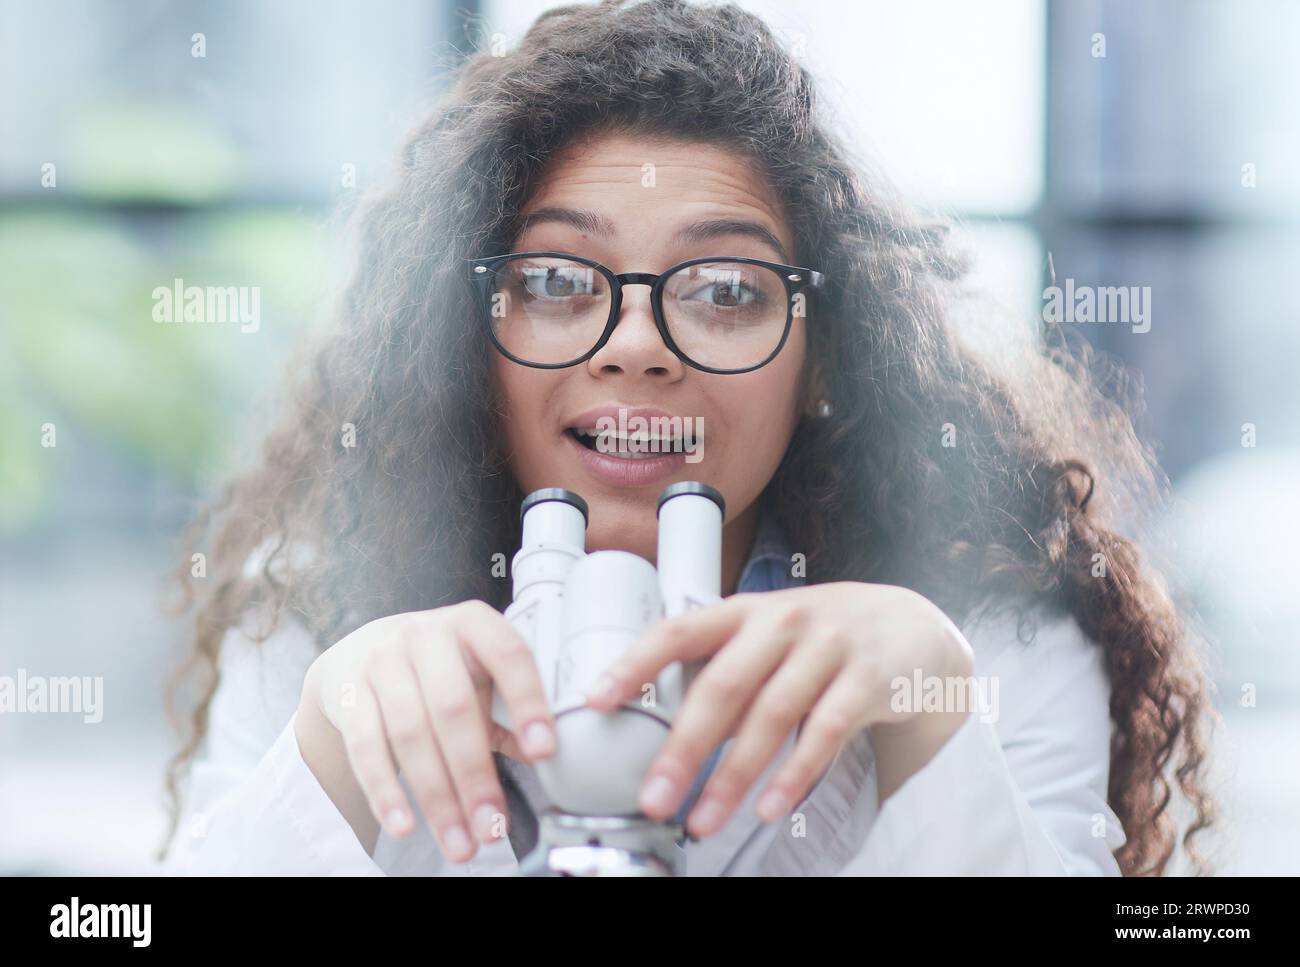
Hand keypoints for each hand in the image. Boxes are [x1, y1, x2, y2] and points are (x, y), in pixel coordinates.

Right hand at [301, 600, 555, 862]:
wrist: (359, 654)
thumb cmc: (438, 670)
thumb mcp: (480, 676)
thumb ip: (511, 713)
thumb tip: (546, 758)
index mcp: (474, 624)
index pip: (508, 655)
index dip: (528, 702)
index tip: (545, 751)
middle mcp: (426, 634)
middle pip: (453, 708)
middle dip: (475, 775)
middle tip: (493, 827)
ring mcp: (381, 660)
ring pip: (410, 734)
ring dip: (436, 797)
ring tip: (458, 842)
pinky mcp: (346, 691)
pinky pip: (365, 747)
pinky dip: (385, 792)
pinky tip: (404, 825)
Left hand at [583, 582, 974, 837]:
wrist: (909, 627)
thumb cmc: (820, 636)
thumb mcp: (767, 635)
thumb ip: (722, 670)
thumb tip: (660, 728)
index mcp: (745, 611)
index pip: (679, 630)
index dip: (636, 663)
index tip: (597, 701)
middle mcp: (783, 622)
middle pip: (724, 685)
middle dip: (683, 747)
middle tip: (654, 797)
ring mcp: (828, 647)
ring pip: (772, 715)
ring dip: (734, 775)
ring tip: (704, 820)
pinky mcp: (867, 680)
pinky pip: (825, 733)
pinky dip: (794, 775)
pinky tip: (768, 807)